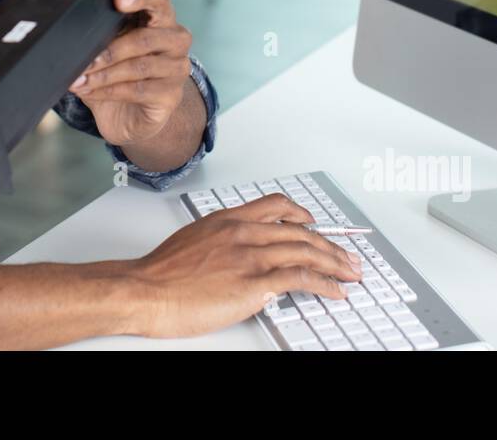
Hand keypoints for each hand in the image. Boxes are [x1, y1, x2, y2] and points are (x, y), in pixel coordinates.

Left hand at [68, 0, 193, 148]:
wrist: (130, 116)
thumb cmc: (116, 74)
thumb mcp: (105, 48)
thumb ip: (97, 33)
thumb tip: (68, 28)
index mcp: (160, 17)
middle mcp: (175, 38)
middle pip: (148, 36)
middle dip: (110, 49)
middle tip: (83, 58)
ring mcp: (177, 67)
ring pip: (138, 66)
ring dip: (103, 74)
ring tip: (79, 79)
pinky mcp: (172, 94)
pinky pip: (137, 90)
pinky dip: (108, 91)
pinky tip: (89, 91)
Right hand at [124, 194, 362, 338]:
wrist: (146, 289)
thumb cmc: (161, 272)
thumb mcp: (193, 240)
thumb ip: (221, 240)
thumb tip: (236, 253)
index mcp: (228, 219)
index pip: (275, 205)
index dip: (301, 214)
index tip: (314, 223)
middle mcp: (244, 232)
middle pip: (301, 232)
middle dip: (331, 245)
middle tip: (347, 257)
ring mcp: (251, 257)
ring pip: (307, 252)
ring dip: (336, 264)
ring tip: (350, 274)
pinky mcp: (255, 284)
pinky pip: (301, 279)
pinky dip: (325, 284)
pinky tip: (335, 291)